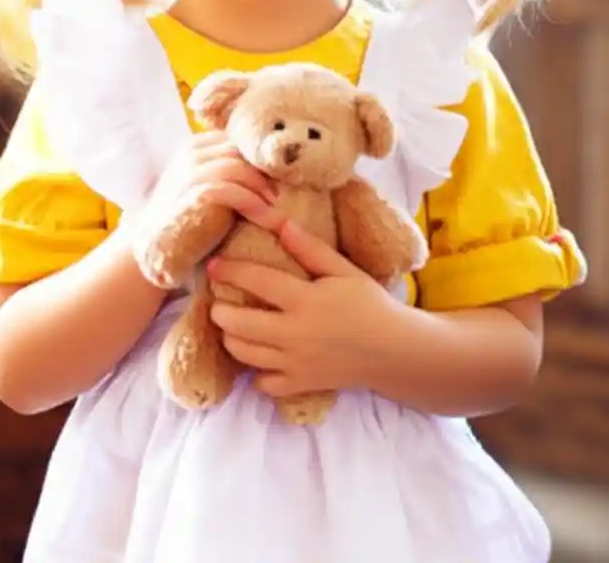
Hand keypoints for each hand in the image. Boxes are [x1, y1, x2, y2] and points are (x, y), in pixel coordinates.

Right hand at [144, 131, 278, 224]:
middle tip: (289, 191)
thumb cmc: (190, 220)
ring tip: (279, 207)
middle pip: (241, 149)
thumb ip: (232, 173)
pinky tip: (270, 220)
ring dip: (264, 187)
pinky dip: (255, 205)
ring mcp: (189, 173)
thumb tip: (277, 170)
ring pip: (238, 166)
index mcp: (196, 147)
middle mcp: (191, 154)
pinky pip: (232, 191)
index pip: (239, 139)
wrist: (156, 248)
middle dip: (267, 170)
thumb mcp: (210, 187)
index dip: (262, 157)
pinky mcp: (192, 196)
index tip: (285, 176)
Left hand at [207, 221, 401, 397]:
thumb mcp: (344, 271)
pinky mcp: (301, 384)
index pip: (257, 281)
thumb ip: (311, 250)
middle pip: (239, 324)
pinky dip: (256, 373)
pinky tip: (260, 358)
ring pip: (245, 354)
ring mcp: (296, 363)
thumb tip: (280, 224)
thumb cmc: (369, 304)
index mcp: (306, 300)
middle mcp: (296, 333)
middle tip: (219, 303)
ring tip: (233, 327)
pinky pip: (264, 384)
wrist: (394, 350)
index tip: (214, 266)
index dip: (230, 271)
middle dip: (221, 312)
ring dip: (231, 339)